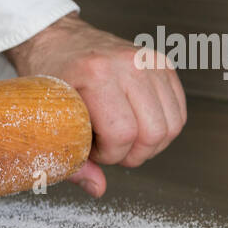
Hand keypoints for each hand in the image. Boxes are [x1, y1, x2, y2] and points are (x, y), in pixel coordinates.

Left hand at [5, 12, 186, 196]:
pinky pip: (179, 111)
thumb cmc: (49, 76)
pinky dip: (162, 129)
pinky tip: (138, 128)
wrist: (57, 38)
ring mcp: (149, 61)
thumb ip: (72, 158)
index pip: (123, 134)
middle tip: (111, 150)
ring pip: (172, 124)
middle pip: (153, 132)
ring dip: (150, 145)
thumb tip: (97, 189)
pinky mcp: (163, 64)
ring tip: (123, 140)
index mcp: (95, 74)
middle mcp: (127, 64)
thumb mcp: (49, 117)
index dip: (110, 155)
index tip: (93, 151)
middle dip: (133, 154)